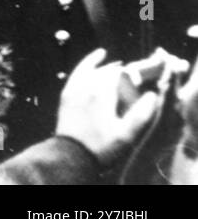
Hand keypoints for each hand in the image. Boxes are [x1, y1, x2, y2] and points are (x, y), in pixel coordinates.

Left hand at [56, 48, 163, 165]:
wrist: (71, 156)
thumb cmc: (102, 146)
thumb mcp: (126, 135)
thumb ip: (141, 114)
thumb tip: (151, 95)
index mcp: (101, 93)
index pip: (117, 74)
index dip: (130, 75)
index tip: (140, 80)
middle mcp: (86, 86)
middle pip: (104, 71)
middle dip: (118, 71)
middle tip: (131, 75)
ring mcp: (74, 90)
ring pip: (90, 70)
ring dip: (102, 66)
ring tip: (113, 63)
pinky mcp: (66, 95)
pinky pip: (76, 74)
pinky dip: (84, 65)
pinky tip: (90, 64)